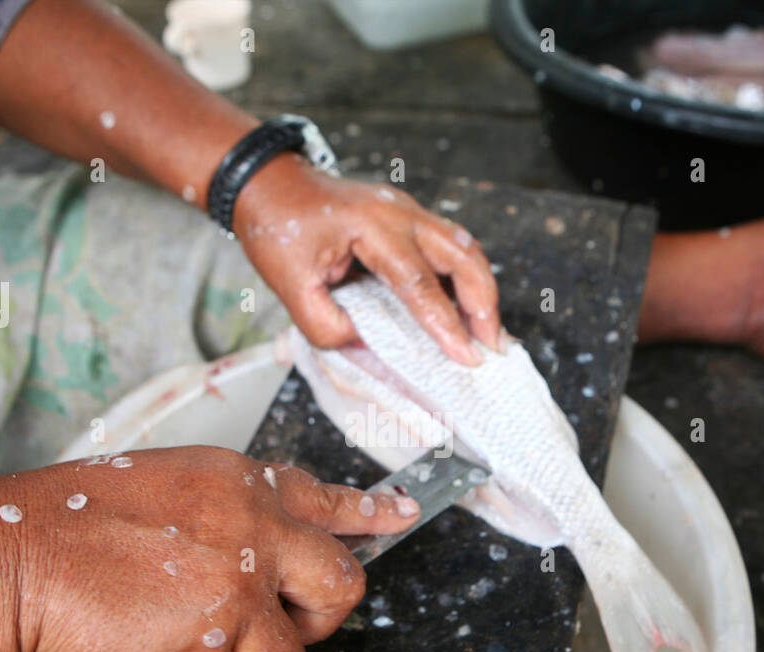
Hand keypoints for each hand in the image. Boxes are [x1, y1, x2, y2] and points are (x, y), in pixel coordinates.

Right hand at [0, 446, 419, 651]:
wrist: (15, 564)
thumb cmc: (72, 521)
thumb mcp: (168, 482)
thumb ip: (234, 505)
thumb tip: (279, 530)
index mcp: (243, 488)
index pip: (328, 500)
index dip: (370, 514)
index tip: (399, 515)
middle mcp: (253, 537)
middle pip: (341, 588)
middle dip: (321, 617)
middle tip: (284, 622)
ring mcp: (235, 598)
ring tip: (187, 637)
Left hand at [232, 154, 501, 365]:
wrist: (270, 183)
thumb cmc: (277, 228)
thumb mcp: (289, 286)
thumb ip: (326, 325)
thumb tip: (366, 344)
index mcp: (371, 226)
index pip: (419, 282)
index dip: (446, 323)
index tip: (466, 356)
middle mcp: (400, 213)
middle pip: (462, 256)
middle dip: (484, 304)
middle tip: (492, 346)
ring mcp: (409, 211)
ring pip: (464, 247)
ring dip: (481, 289)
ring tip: (486, 332)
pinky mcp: (409, 217)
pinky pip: (450, 246)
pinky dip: (466, 277)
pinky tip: (467, 307)